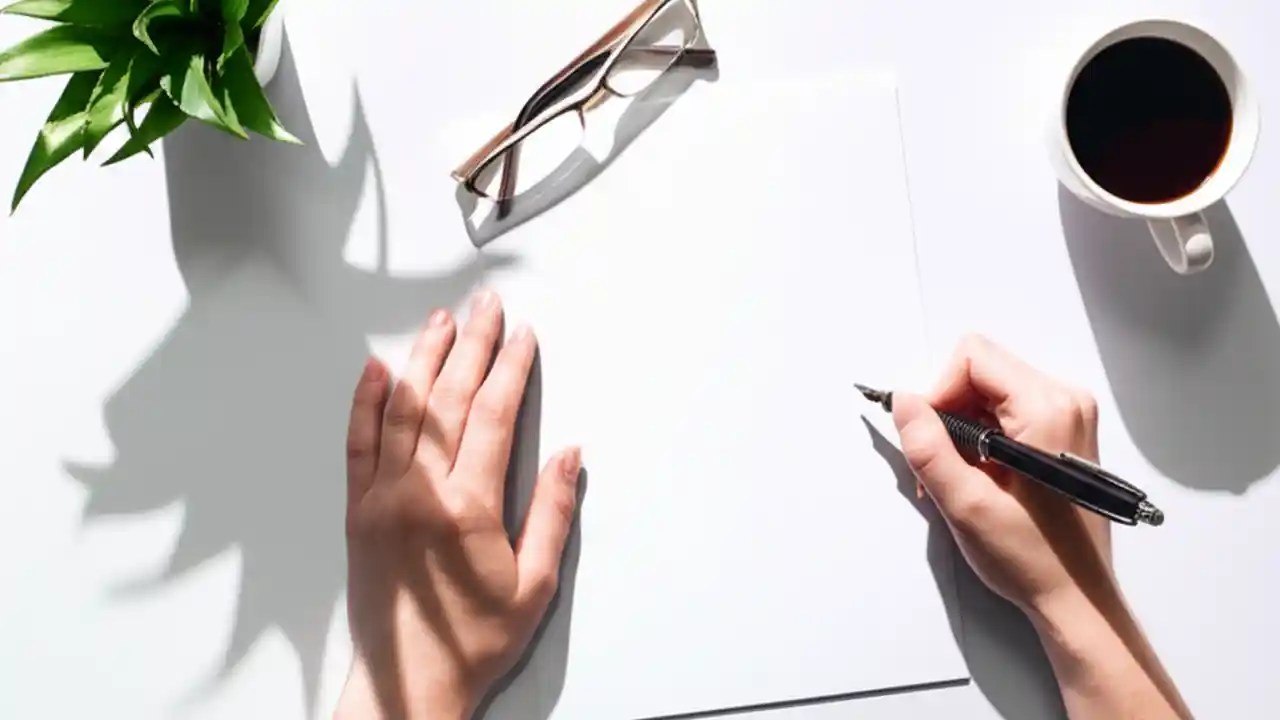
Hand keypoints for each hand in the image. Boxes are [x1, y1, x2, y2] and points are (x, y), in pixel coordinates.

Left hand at [335, 292, 580, 719]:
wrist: (409, 682)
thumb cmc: (471, 641)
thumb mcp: (534, 584)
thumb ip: (551, 514)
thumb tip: (567, 456)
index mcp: (466, 509)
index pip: (491, 417)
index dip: (510, 371)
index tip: (522, 339)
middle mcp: (418, 493)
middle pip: (448, 400)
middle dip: (472, 346)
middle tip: (487, 308)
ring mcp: (381, 498)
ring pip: (403, 410)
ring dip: (425, 359)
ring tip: (443, 322)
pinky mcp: (357, 510)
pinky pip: (357, 443)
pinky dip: (367, 403)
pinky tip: (378, 371)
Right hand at [894, 335, 1189, 718]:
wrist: (1077, 598)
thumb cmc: (1032, 559)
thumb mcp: (966, 505)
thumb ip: (928, 447)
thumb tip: (903, 402)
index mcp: (1048, 409)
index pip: (973, 358)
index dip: (939, 393)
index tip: (931, 440)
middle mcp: (1066, 399)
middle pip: (981, 370)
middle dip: (948, 413)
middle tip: (942, 467)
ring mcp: (1069, 414)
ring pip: (989, 390)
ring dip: (962, 428)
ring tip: (960, 479)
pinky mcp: (1064, 430)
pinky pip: (1006, 410)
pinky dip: (981, 437)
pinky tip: (980, 477)